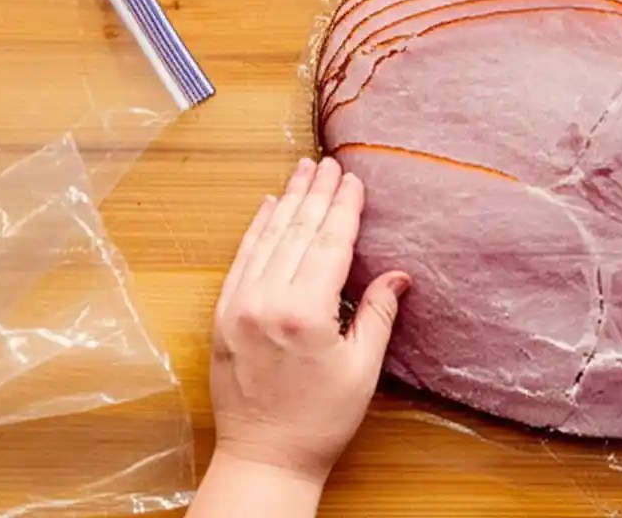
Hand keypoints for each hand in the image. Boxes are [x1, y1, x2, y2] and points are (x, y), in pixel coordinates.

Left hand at [208, 157, 409, 484]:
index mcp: (306, 313)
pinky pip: (241, 261)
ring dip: (288, 202)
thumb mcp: (362, 369)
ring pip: (268, 240)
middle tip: (328, 163)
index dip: (344, 208)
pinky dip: (255, 231)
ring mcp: (239, 307)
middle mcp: (267, 302)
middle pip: (298, 232)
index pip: (330, 244)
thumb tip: (399, 276)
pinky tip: (268, 208)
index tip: (352, 180)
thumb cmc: (320, 421)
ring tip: (302, 171)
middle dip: (316, 194)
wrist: (265, 457)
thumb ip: (378, 314)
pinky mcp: (222, 317)